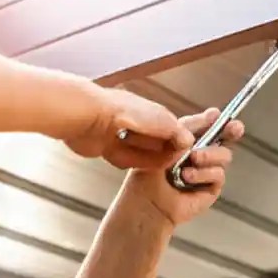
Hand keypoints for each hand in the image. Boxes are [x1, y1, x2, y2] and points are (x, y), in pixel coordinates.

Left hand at [60, 83, 193, 169]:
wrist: (89, 116)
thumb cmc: (124, 111)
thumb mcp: (162, 121)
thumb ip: (177, 132)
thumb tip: (188, 142)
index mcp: (152, 112)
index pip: (172, 129)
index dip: (178, 142)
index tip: (185, 154)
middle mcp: (138, 122)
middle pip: (156, 142)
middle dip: (164, 152)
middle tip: (173, 163)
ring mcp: (122, 134)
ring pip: (141, 151)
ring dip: (148, 158)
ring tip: (156, 166)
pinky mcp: (108, 147)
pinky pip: (124, 158)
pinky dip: (130, 161)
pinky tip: (134, 165)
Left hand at [132, 108, 244, 227]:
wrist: (146, 201)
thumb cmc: (150, 171)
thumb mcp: (168, 141)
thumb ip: (189, 126)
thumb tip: (214, 113)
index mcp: (191, 140)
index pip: (211, 125)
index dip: (220, 119)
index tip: (220, 115)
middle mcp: (203, 153)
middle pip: (226, 138)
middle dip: (230, 131)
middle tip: (234, 128)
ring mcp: (209, 170)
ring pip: (225, 155)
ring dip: (209, 155)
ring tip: (193, 159)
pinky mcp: (212, 187)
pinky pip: (218, 174)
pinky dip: (204, 173)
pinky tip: (187, 177)